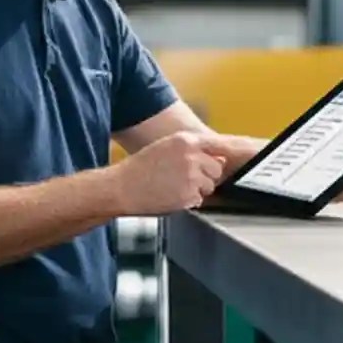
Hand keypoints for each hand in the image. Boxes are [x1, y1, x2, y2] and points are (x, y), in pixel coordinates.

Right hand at [111, 131, 227, 213]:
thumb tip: (221, 159)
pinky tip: (171, 196)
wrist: (121, 187)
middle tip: (185, 179)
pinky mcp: (188, 195)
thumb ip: (192, 150)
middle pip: (217, 168)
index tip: (220, 162)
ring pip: (210, 186)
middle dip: (206, 176)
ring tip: (175, 187)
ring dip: (197, 189)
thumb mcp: (165, 148)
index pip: (217, 146)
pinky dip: (188, 201)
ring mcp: (191, 176)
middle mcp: (191, 156)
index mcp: (185, 140)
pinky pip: (199, 200)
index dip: (218, 156)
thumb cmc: (140, 168)